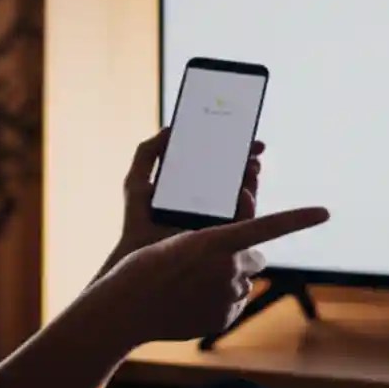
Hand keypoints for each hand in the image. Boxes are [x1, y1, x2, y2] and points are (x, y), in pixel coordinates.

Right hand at [98, 206, 329, 343]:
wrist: (127, 307)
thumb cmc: (147, 265)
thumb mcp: (182, 241)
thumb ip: (220, 245)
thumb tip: (250, 261)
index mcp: (217, 239)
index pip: (267, 225)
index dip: (298, 219)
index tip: (325, 213)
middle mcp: (228, 267)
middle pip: (254, 258)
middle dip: (242, 259)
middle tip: (209, 264)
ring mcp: (228, 295)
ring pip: (243, 284)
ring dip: (228, 282)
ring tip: (192, 286)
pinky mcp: (224, 318)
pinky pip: (234, 306)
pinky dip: (221, 304)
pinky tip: (193, 304)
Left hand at [113, 128, 265, 257]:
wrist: (134, 259)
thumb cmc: (137, 222)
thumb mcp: (137, 182)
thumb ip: (147, 153)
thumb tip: (169, 128)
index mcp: (196, 189)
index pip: (223, 168)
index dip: (237, 152)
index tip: (248, 138)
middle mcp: (212, 206)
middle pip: (239, 181)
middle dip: (250, 164)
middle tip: (254, 151)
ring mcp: (219, 224)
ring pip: (246, 200)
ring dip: (253, 182)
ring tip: (251, 167)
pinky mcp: (222, 240)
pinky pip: (243, 223)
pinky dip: (248, 206)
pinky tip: (243, 192)